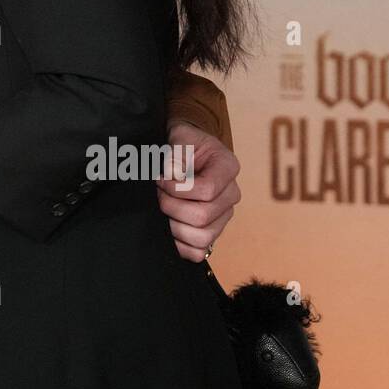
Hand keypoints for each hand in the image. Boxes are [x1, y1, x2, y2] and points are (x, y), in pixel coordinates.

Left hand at [156, 119, 240, 261]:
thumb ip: (177, 150)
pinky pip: (198, 252)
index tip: (161, 178)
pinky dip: (178, 244)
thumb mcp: (180, 136)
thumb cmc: (183, 143)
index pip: (207, 190)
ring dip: (173, 225)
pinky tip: (167, 227)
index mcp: (227, 168)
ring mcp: (223, 216)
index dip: (177, 188)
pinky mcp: (211, 231)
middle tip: (157, 193)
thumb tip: (172, 174)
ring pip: (201, 237)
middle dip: (171, 206)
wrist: (184, 150)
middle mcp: (230, 194)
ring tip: (162, 208)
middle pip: (202, 216)